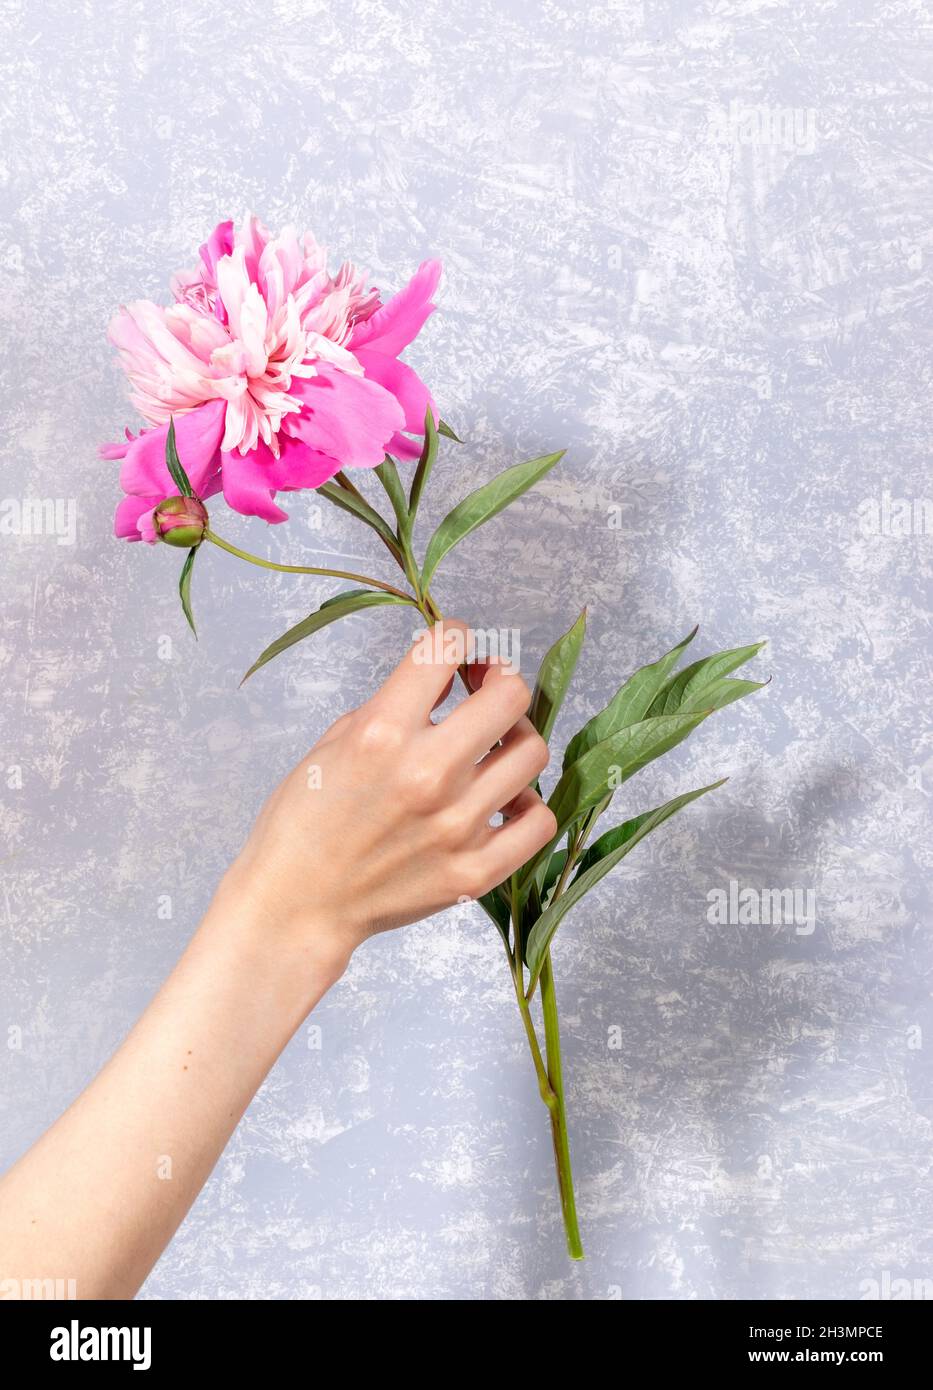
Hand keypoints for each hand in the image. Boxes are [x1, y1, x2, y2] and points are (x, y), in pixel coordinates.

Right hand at [225, 619, 556, 973]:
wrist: (297, 905)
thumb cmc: (305, 822)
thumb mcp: (334, 743)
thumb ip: (394, 705)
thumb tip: (447, 678)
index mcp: (382, 734)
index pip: (445, 648)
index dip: (455, 635)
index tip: (456, 647)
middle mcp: (427, 774)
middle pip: (510, 696)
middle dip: (498, 680)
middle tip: (486, 688)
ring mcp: (457, 825)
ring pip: (531, 753)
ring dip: (515, 739)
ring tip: (494, 748)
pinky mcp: (475, 872)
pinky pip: (539, 822)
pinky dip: (528, 806)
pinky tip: (505, 802)